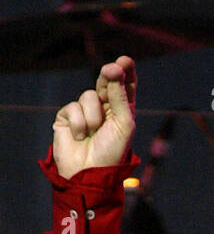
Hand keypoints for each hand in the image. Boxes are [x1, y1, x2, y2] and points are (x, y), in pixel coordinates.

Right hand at [52, 56, 136, 179]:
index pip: (125, 86)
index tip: (126, 60)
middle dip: (109, 76)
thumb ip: (120, 97)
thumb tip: (114, 69)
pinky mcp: (67, 116)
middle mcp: (105, 108)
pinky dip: (78, 123)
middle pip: (106, 82)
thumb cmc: (112, 152)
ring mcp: (85, 111)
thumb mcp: (123, 124)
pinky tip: (80, 136)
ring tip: (94, 133)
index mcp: (122, 111)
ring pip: (89, 95)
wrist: (89, 172)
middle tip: (112, 70)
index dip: (125, 72)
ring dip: (93, 116)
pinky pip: (73, 107)